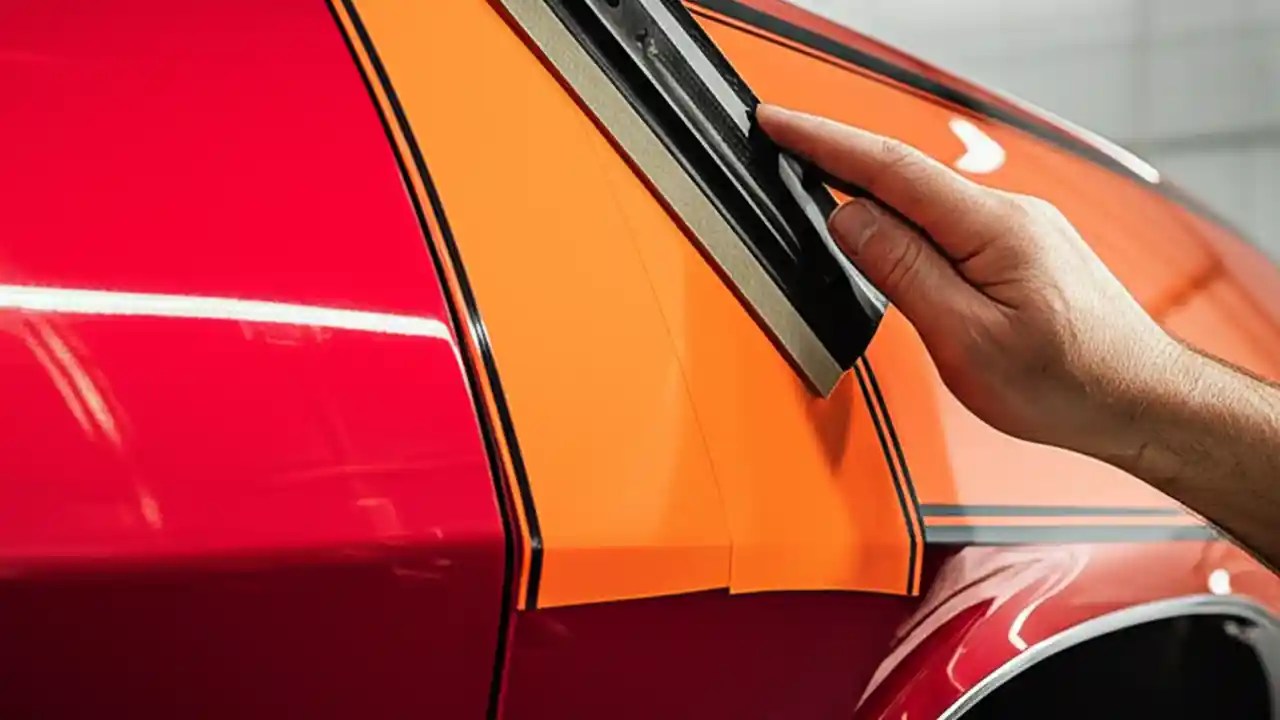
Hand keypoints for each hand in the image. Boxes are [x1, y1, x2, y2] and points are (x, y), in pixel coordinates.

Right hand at [757, 105, 1183, 457]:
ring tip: (822, 205)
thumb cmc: (1071, 382)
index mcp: (995, 228)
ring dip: (870, 200)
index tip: (777, 124)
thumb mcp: (967, 339)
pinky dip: (905, 224)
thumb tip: (849, 221)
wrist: (1142, 400)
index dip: (824, 142)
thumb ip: (903, 273)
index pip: (890, 169)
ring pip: (925, 204)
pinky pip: (948, 223)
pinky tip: (887, 243)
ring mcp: (1019, 228)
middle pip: (903, 178)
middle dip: (836, 163)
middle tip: (779, 156)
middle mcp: (1011, 214)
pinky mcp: (1021, 248)